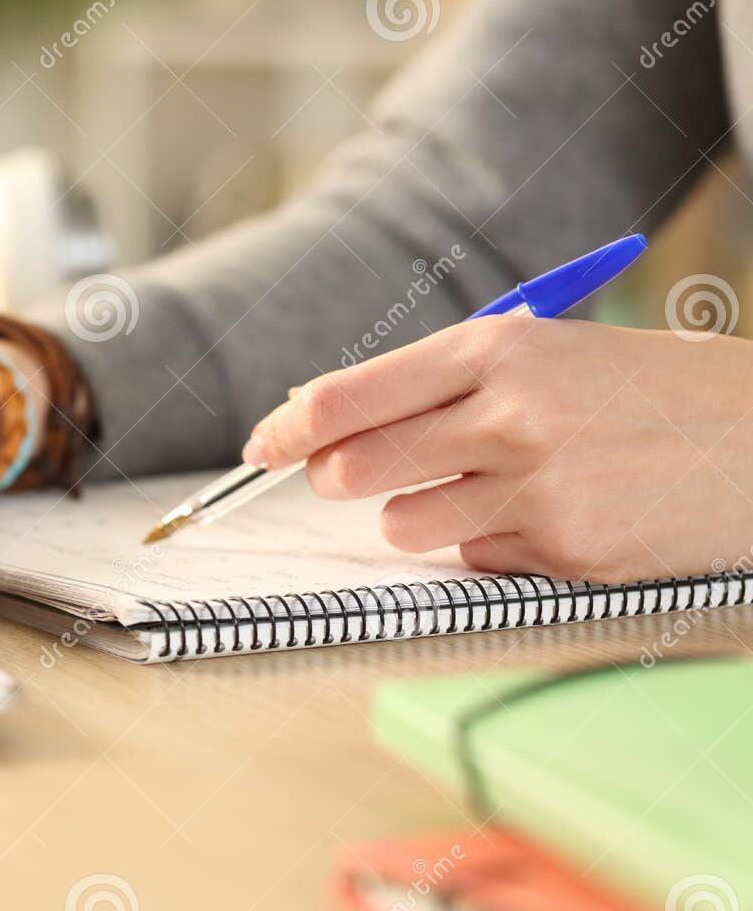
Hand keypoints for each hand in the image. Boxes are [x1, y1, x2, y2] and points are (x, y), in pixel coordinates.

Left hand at [242, 315, 752, 582]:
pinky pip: (475, 562)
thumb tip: (323, 415)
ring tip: (489, 490)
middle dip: (337, 478)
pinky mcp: (568, 554)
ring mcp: (540, 489)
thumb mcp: (550, 354)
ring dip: (422, 516)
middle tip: (353, 476)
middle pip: (354, 467)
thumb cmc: (649, 391)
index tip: (263, 446)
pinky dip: (493, 547)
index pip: (350, 396)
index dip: (290, 428)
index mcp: (499, 348)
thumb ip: (442, 382)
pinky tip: (553, 518)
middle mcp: (511, 415)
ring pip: (403, 526)